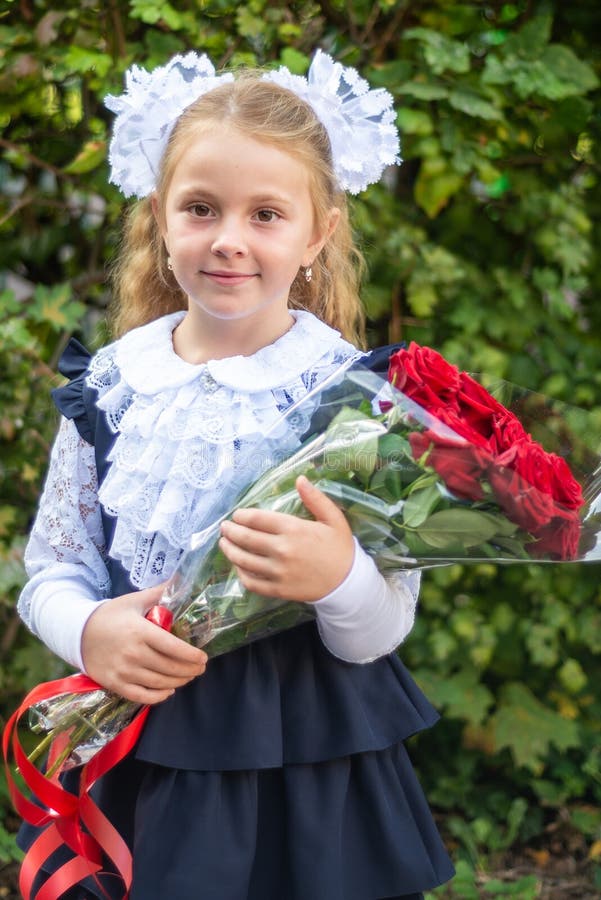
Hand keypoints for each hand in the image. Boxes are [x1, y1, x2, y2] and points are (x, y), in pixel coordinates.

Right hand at [81, 583, 207, 704]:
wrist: (77, 632)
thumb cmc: (110, 615)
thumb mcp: (134, 600)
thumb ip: (159, 592)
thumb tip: (181, 578)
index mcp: (140, 632)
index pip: (173, 648)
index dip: (191, 655)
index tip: (203, 657)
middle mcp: (133, 654)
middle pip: (169, 668)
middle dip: (190, 670)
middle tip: (200, 668)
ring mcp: (123, 671)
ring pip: (159, 683)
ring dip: (178, 682)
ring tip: (189, 676)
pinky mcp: (114, 684)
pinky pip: (142, 696)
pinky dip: (158, 696)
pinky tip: (168, 691)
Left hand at [218, 475, 354, 601]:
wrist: (348, 582)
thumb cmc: (340, 548)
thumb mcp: (333, 518)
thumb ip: (316, 498)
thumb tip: (300, 479)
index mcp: (293, 530)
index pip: (257, 519)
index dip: (242, 516)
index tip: (237, 515)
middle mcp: (282, 550)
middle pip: (245, 538)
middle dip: (230, 531)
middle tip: (224, 527)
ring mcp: (278, 572)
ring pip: (244, 560)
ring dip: (229, 550)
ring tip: (224, 544)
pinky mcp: (278, 589)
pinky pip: (251, 582)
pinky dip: (240, 574)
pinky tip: (238, 566)